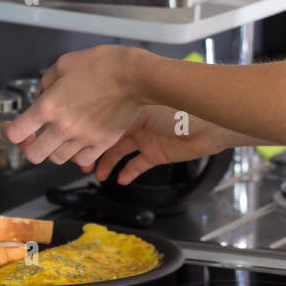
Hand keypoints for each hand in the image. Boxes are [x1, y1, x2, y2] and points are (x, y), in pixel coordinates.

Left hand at [2, 44, 145, 168]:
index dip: (8, 132)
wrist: (134, 76)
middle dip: (29, 146)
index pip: (17, 133)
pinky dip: (75, 155)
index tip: (9, 127)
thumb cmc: (102, 65)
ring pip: (57, 159)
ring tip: (57, 137)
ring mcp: (83, 138)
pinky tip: (76, 143)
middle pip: (34, 154)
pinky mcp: (102, 143)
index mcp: (49, 107)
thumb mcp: (65, 63)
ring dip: (52, 150)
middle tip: (32, 136)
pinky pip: (81, 160)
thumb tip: (44, 93)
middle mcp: (63, 127)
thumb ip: (48, 81)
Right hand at [94, 105, 236, 184]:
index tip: (75, 139)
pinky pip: (137, 165)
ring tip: (96, 173)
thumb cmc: (180, 106)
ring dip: (106, 163)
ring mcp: (146, 137)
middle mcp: (135, 121)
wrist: (210, 124)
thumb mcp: (146, 105)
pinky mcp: (156, 153)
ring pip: (119, 152)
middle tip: (80, 161)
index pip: (103, 117)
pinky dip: (128, 172)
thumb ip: (123, 109)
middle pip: (107, 137)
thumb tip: (99, 108)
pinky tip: (120, 179)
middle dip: (92, 149)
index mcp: (130, 105)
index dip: (89, 129)